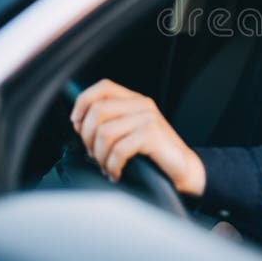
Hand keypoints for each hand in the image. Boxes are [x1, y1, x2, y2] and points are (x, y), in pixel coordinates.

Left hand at [69, 79, 205, 195]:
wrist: (185, 170)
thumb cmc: (155, 155)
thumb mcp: (130, 132)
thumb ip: (110, 122)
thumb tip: (78, 123)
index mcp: (135, 100)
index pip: (103, 87)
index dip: (82, 102)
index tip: (75, 123)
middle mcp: (142, 105)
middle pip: (98, 110)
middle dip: (87, 137)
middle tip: (94, 155)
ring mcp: (148, 118)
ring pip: (104, 132)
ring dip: (100, 156)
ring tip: (107, 167)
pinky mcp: (152, 134)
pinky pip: (118, 149)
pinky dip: (112, 166)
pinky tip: (117, 173)